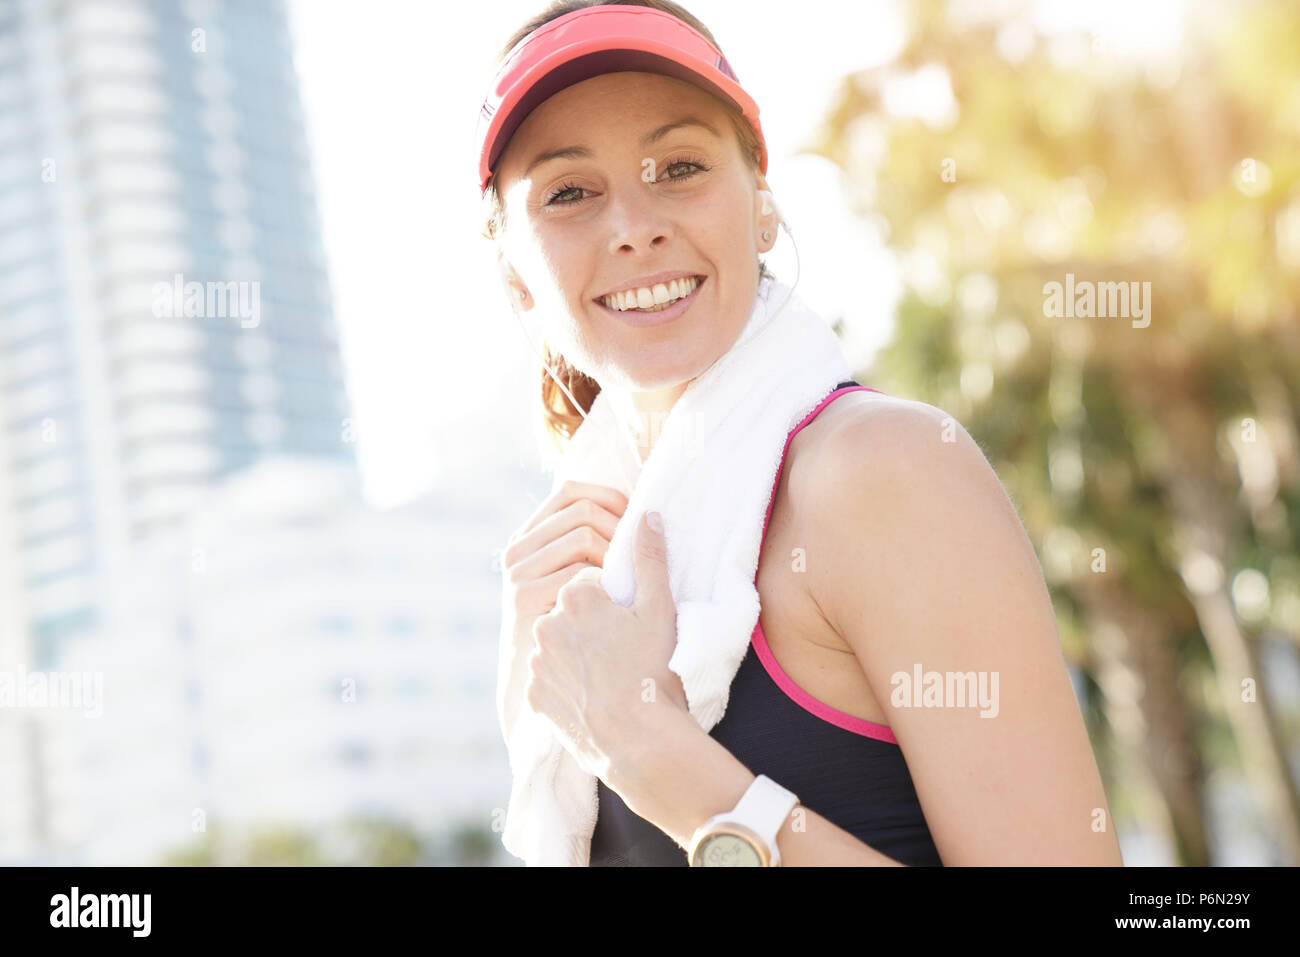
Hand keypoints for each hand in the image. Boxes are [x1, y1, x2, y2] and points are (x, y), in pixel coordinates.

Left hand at [524, 510, 687, 778]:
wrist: (639, 740)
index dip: (611, 604)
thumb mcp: (659, 609)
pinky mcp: (534, 695)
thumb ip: (649, 558)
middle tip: (621, 653)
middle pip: (570, 614)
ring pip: (557, 646)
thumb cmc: (654, 669)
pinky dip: (567, 685)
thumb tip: (646, 514)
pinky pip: (549, 680)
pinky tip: (593, 696)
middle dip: (590, 627)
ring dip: (576, 655)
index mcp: (574, 595)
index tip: (628, 626)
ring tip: (609, 676)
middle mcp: (545, 623)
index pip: (588, 584)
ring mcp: (536, 662)